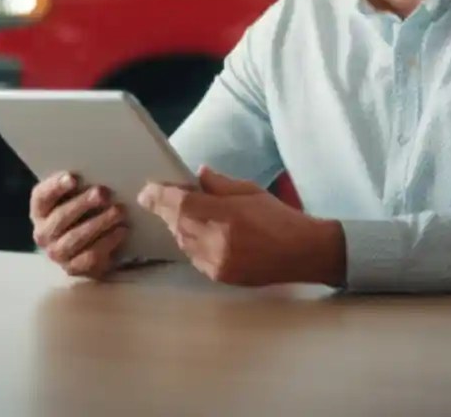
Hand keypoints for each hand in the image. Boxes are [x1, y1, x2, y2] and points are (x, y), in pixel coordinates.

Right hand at [29, 172, 128, 278]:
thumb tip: (98, 171)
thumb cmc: (83, 212)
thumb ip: (81, 185)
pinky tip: (122, 230)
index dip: (55, 187)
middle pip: (60, 217)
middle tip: (104, 193)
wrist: (88, 247)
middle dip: (83, 204)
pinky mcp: (74, 269)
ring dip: (99, 223)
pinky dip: (108, 242)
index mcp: (39, 211)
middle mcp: (43, 233)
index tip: (73, 178)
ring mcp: (57, 253)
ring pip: (75, 238)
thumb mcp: (77, 196)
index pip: (41, 197)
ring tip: (119, 211)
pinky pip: (90, 256)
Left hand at [137, 166, 345, 286]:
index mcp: (226, 215)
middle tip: (166, 198)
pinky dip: (191, 244)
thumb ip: (221, 184)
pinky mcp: (219, 276)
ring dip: (179, 226)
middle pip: (176, 223)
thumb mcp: (251, 191)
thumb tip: (198, 175)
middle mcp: (217, 241)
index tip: (147, 191)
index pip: (180, 203)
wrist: (303, 253)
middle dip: (168, 209)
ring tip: (187, 215)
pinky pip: (193, 257)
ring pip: (181, 241)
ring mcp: (216, 262)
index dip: (159, 196)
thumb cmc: (280, 218)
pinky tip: (201, 234)